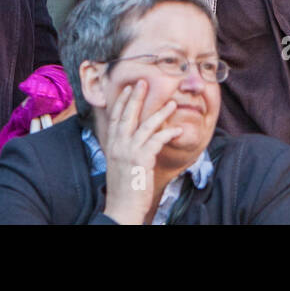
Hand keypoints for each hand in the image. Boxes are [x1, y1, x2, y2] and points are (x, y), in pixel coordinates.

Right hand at [101, 80, 182, 224]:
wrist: (122, 208)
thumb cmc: (124, 188)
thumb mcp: (119, 164)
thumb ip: (124, 149)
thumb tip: (132, 139)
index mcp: (112, 145)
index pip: (115, 117)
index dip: (122, 101)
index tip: (129, 88)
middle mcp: (118, 145)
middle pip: (127, 115)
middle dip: (136, 97)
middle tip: (144, 81)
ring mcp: (129, 151)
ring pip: (145, 125)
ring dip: (160, 112)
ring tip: (172, 102)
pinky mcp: (141, 159)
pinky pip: (157, 140)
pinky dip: (168, 133)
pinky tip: (177, 129)